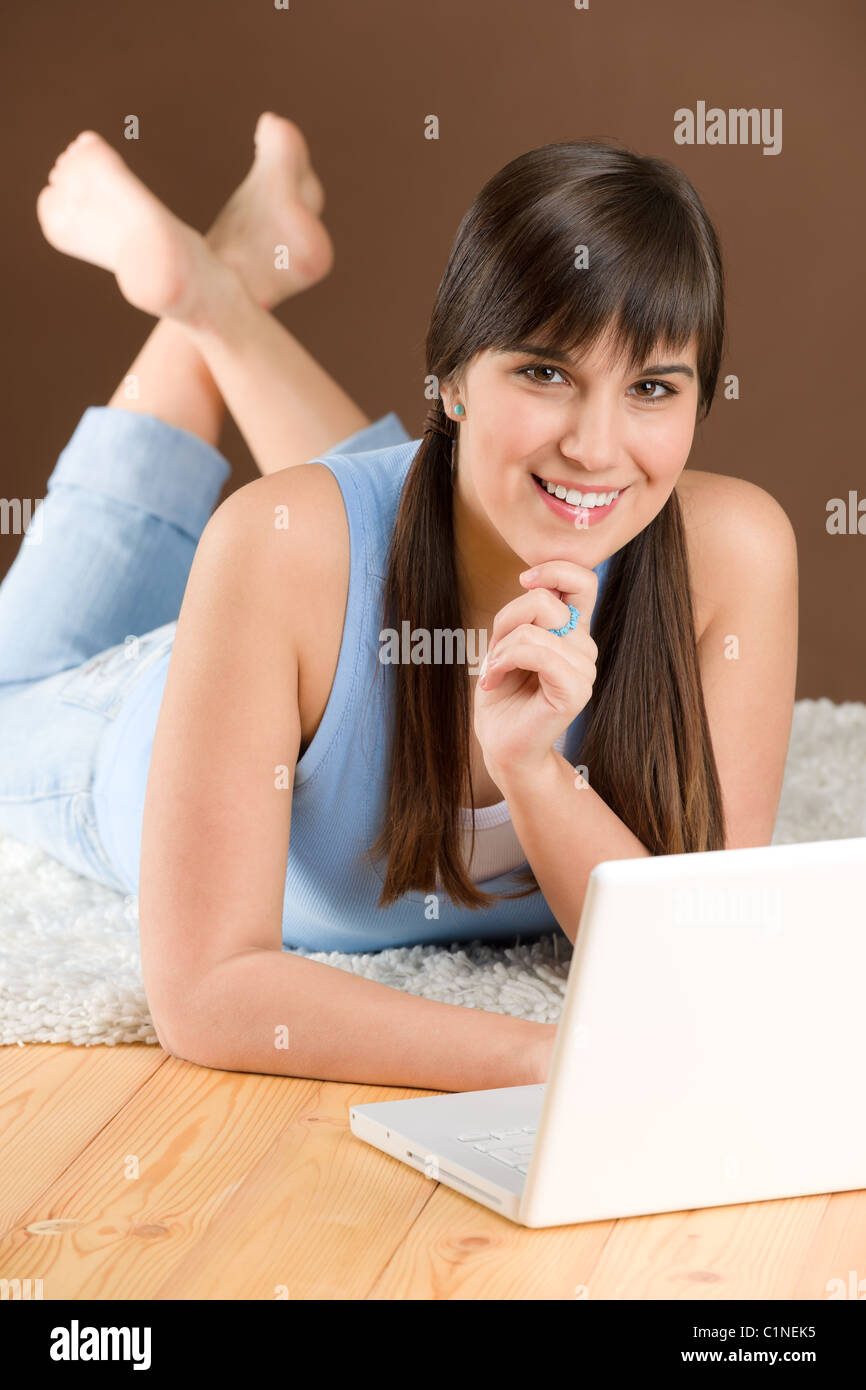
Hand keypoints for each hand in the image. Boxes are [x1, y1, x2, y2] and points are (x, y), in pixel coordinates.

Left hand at [475, 560, 599, 782]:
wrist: (501, 745)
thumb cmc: (503, 694)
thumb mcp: (507, 641)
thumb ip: (525, 613)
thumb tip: (533, 581)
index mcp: (573, 630)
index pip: (583, 579)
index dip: (555, 569)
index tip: (524, 581)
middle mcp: (584, 646)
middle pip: (545, 600)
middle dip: (506, 620)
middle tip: (496, 652)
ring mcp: (585, 669)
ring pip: (534, 628)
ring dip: (501, 649)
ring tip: (494, 673)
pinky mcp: (576, 691)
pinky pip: (535, 652)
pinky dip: (504, 662)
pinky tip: (493, 682)